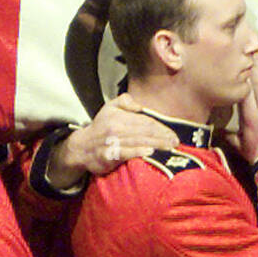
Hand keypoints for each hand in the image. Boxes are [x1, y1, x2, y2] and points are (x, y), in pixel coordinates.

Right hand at [46, 93, 177, 188]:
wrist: (80, 147)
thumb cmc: (100, 129)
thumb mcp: (108, 108)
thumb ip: (124, 101)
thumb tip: (140, 106)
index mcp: (119, 117)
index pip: (145, 121)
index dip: (161, 128)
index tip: (173, 134)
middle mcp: (116, 128)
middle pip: (145, 132)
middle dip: (163, 137)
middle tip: (176, 143)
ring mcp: (111, 142)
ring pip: (138, 142)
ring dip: (156, 145)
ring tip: (170, 148)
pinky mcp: (107, 155)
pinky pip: (125, 153)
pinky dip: (137, 152)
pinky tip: (149, 152)